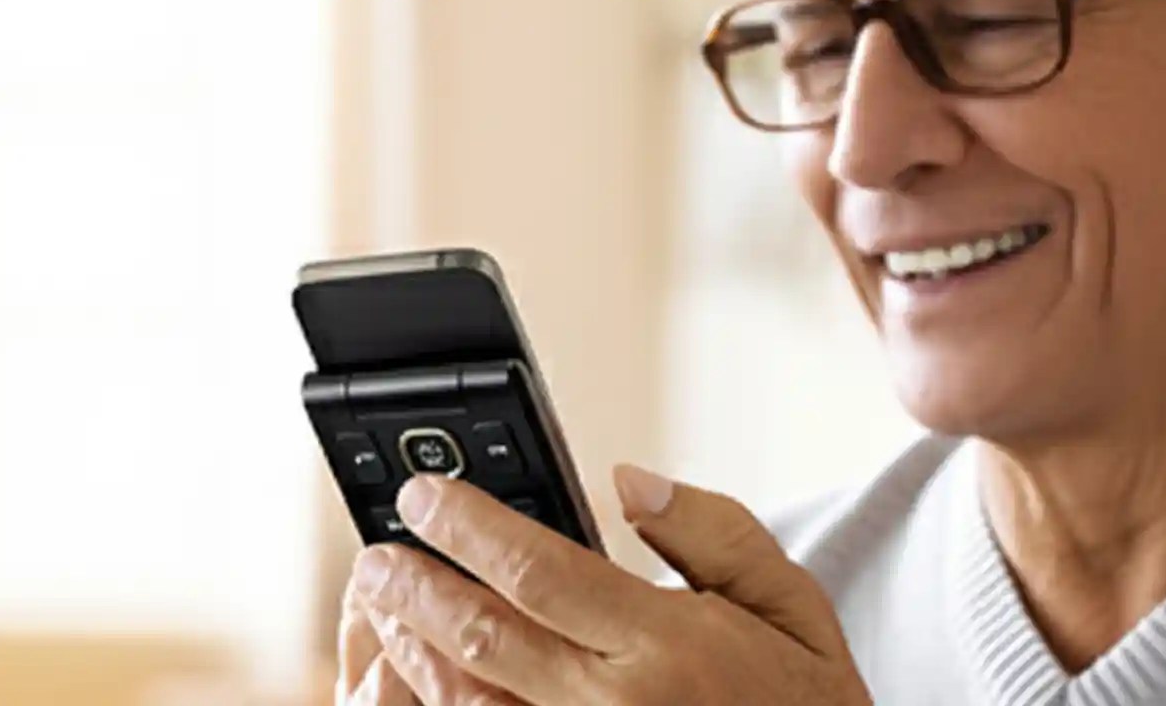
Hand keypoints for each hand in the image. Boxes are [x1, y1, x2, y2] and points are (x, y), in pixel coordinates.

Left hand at [340, 465, 871, 704]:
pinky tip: (425, 683)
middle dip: (415, 587)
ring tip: (385, 609)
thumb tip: (625, 481)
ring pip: (468, 704)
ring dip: (414, 652)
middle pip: (483, 637)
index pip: (537, 569)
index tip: (423, 495)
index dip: (466, 526)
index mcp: (668, 646)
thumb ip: (713, 532)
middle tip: (374, 554)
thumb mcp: (792, 603)